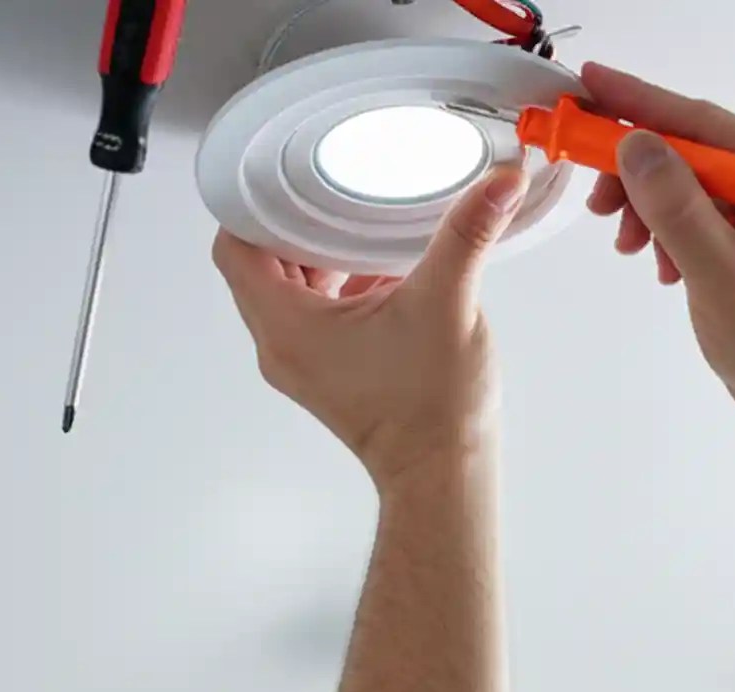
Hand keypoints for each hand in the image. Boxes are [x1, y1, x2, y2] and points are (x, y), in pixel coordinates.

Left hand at [212, 167, 527, 487]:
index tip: (280, 176)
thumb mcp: (448, 302)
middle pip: (259, 265)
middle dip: (292, 225)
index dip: (250, 206)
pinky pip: (312, 313)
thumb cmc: (433, 408)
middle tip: (328, 190)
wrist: (444, 472)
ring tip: (356, 224)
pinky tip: (380, 268)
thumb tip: (500, 183)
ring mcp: (301, 362)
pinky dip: (335, 285)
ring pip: (286, 289)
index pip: (234, 249)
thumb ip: (467, 234)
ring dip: (316, 255)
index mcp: (288, 326)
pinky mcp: (325, 371)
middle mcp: (281, 346)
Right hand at [582, 63, 734, 421]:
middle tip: (597, 207)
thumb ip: (682, 215)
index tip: (586, 85)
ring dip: (650, 207)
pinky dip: (668, 225)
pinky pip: (698, 200)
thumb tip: (636, 146)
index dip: (638, 107)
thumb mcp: (729, 286)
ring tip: (634, 250)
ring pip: (688, 174)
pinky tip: (665, 263)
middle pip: (692, 145)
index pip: (704, 125)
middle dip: (638, 175)